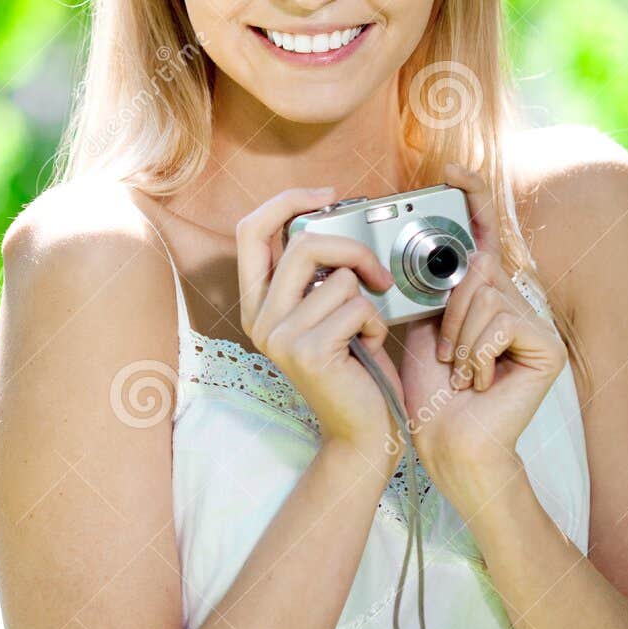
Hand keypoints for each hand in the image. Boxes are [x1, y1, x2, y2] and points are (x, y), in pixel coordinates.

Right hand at [236, 186, 407, 482]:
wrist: (364, 432)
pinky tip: (367, 348)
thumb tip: (332, 216)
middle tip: (377, 274)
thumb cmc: (355, 368)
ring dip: (368, 300)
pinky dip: (375, 323)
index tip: (327, 195)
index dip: (287, 201)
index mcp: (258, 303)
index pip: (250, 230)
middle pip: (303, 243)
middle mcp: (258, 319)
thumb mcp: (327, 311)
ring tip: (365, 330)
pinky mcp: (306, 351)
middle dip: (354, 249)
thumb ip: (317, 272)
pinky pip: (356, 307)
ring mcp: (278, 336)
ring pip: (339, 278)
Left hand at [398, 161, 567, 484]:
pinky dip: (478, 352)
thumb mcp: (419, 324)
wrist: (447, 442)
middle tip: (444, 353)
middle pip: (479, 267)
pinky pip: (501, 320)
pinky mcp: (548, 344)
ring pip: (486, 295)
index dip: (474, 197)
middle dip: (448, 310)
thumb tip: (429, 240)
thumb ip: (430, 283)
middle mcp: (514, 300)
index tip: (453, 169)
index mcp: (484, 293)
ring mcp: (534, 322)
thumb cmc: (429, 390)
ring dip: (459, 338)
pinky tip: (481, 380)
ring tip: (461, 371)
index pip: (483, 235)